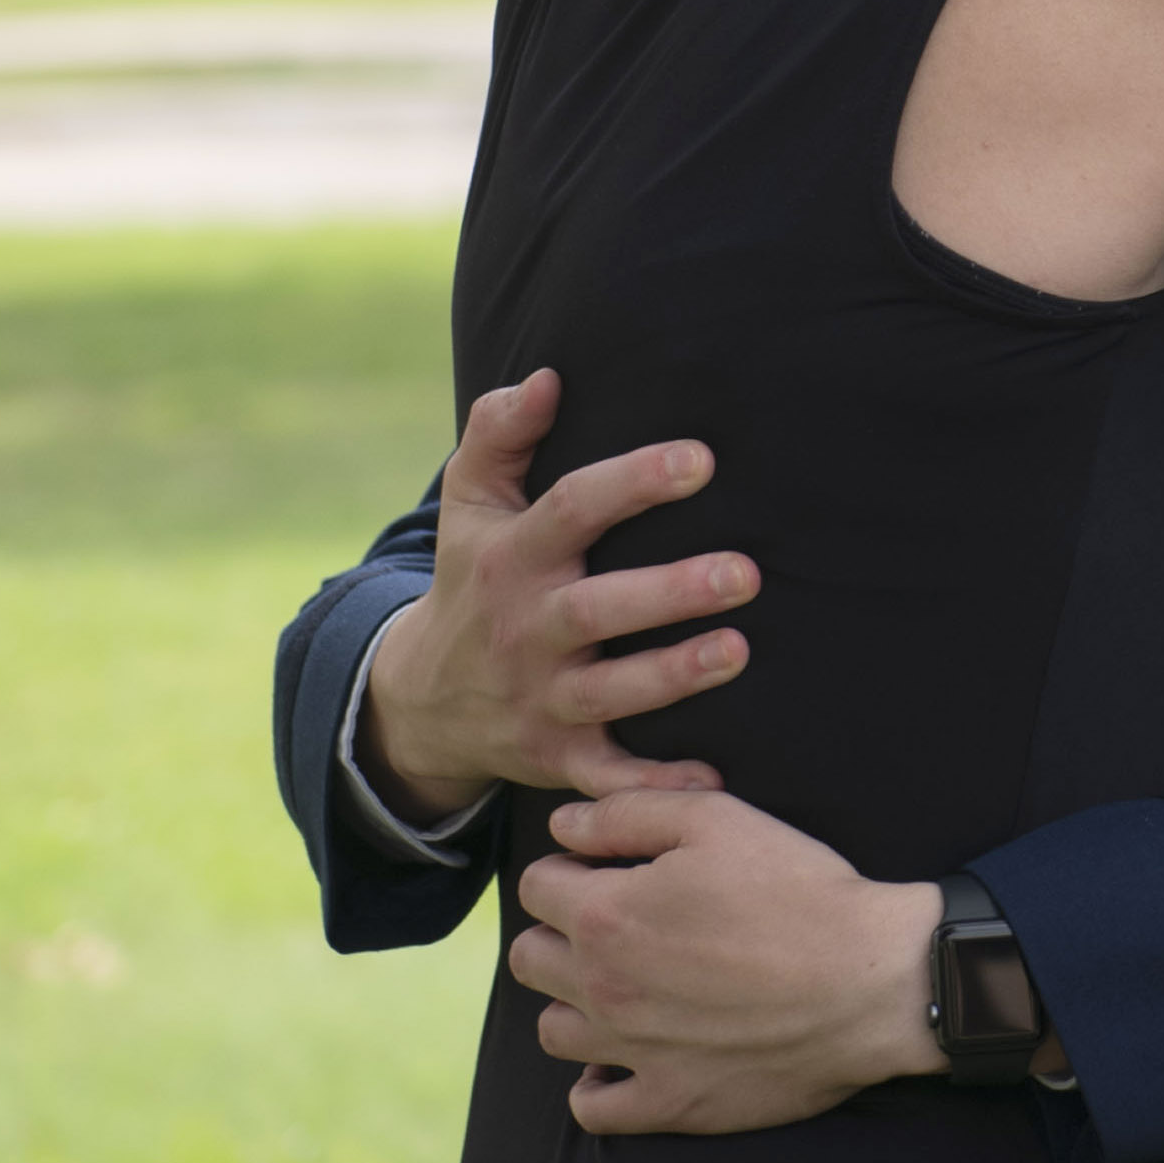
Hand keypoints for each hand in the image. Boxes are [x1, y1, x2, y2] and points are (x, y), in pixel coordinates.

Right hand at [360, 368, 757, 821]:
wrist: (419, 701)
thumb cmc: (473, 578)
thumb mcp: (469, 506)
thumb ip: (501, 434)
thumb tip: (548, 376)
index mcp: (512, 557)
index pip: (572, 510)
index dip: (633, 483)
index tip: (701, 460)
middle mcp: (526, 629)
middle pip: (596, 608)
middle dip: (669, 592)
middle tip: (745, 572)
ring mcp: (541, 698)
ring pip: (610, 692)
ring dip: (674, 675)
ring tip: (738, 650)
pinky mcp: (556, 758)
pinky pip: (606, 777)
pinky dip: (651, 786)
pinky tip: (711, 780)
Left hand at [510, 788, 947, 1134]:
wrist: (868, 980)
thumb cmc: (798, 890)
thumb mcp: (716, 818)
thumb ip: (626, 812)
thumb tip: (564, 824)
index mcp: (607, 915)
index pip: (537, 885)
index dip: (570, 866)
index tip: (610, 867)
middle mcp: (603, 989)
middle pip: (530, 958)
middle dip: (559, 931)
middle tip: (615, 922)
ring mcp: (632, 1053)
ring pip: (552, 1031)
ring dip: (575, 1002)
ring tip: (626, 984)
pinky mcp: (669, 1103)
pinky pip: (592, 1108)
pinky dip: (597, 1083)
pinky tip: (627, 1055)